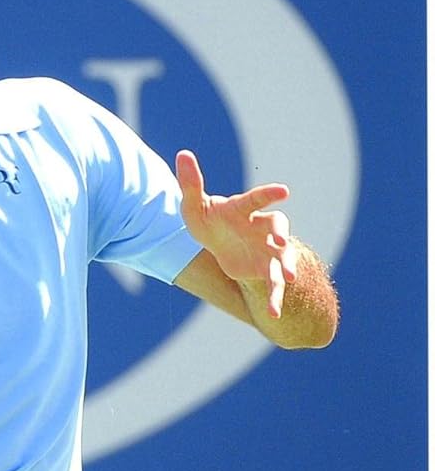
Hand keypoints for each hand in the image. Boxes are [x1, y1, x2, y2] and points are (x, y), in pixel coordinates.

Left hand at [176, 149, 299, 317]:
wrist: (220, 245)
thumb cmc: (209, 221)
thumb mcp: (195, 206)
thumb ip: (190, 183)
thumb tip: (182, 153)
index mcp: (245, 210)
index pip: (257, 200)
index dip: (269, 195)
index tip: (283, 191)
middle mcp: (262, 228)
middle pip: (278, 229)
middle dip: (281, 236)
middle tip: (281, 243)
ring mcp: (268, 251)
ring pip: (282, 258)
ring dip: (286, 267)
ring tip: (288, 278)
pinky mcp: (266, 271)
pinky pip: (274, 287)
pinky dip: (275, 301)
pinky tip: (273, 317)